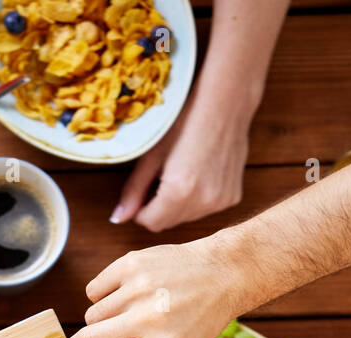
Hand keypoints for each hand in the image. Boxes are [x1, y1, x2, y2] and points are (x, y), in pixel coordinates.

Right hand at [55, 232, 239, 337]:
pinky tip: (127, 295)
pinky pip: (95, 290)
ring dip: (100, 323)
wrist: (220, 273)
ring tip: (128, 316)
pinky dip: (103, 297)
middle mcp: (149, 317)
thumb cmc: (194, 322)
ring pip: (91, 316)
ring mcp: (138, 287)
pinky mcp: (131, 263)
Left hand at [110, 96, 249, 231]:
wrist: (227, 101)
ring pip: (186, 217)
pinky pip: (205, 209)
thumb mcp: (152, 153)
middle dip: (158, 207)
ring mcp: (221, 202)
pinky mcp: (233, 197)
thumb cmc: (186, 120)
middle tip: (161, 176)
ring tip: (181, 171)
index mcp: (180, 191)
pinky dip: (197, 198)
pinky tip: (199, 172)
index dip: (141, 210)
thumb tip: (117, 218)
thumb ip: (133, 190)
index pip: (151, 223)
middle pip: (169, 223)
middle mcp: (203, 202)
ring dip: (177, 204)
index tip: (141, 190)